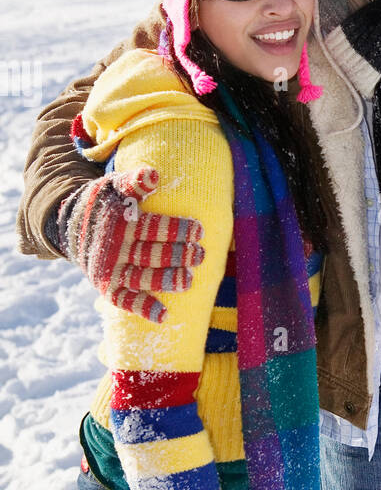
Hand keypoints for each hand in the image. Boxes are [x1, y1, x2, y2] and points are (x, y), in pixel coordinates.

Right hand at [57, 167, 203, 322]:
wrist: (69, 226)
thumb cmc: (102, 203)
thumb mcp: (112, 186)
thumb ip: (133, 181)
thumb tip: (153, 174)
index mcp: (119, 222)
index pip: (152, 227)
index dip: (177, 229)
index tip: (200, 231)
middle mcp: (114, 248)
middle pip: (151, 254)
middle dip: (178, 255)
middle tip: (201, 255)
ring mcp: (111, 269)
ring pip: (141, 277)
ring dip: (165, 280)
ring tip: (188, 280)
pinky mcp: (107, 286)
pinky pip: (124, 300)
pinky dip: (142, 308)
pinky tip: (163, 315)